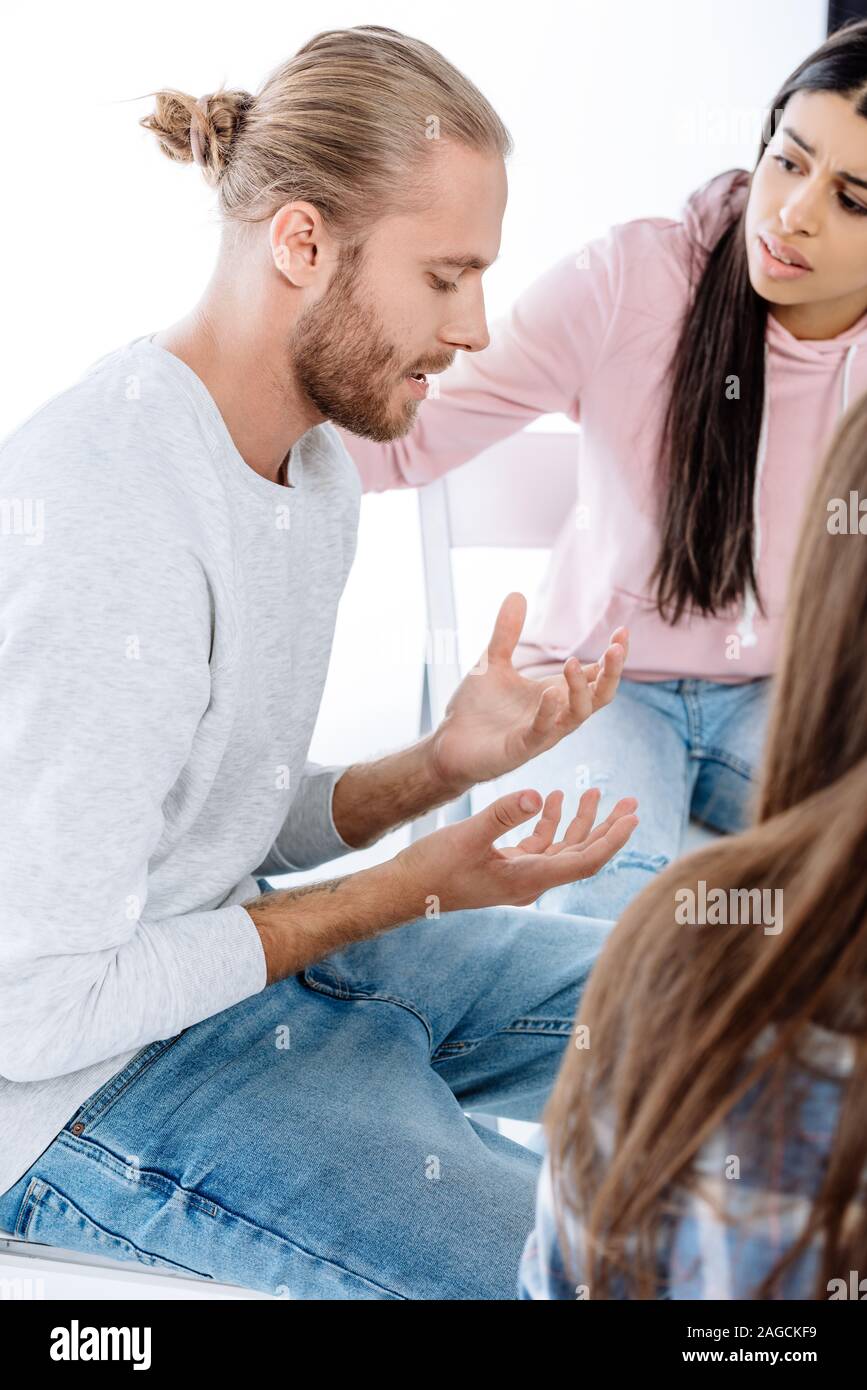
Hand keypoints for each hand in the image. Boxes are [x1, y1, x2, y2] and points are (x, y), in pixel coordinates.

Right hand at [393, 785, 637, 913]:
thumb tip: (538, 794)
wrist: (404, 891)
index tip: (632, 817)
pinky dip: (549, 822)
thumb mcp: (468, 836)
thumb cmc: (432, 869)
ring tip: (593, 790)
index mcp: (528, 879)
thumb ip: (504, 813)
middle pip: (581, 854)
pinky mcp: (506, 868)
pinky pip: (539, 845)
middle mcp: (530, 881)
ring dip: (578, 820)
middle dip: (606, 826)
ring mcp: (519, 876)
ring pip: (562, 848)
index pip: (585, 861)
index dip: (611, 839)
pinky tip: (551, 798)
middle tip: (631, 801)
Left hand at [429, 592, 627, 792]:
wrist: (447, 744)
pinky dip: (548, 713)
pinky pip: (543, 732)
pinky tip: (550, 693)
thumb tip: (517, 594)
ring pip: (579, 715)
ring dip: (581, 690)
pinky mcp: (522, 748)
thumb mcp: (492, 662)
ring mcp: (542, 732)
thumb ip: (507, 633)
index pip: (595, 674)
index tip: (623, 631)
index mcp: (555, 692)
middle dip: (612, 672)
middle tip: (616, 647)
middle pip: (600, 695)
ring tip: (570, 663)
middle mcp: (556, 712)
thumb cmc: (476, 709)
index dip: (613, 655)